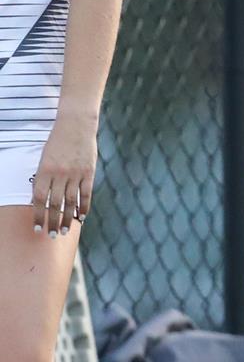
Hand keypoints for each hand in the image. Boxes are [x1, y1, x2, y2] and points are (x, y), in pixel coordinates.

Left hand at [31, 111, 97, 236]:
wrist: (76, 125)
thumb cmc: (57, 143)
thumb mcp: (45, 159)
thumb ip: (43, 179)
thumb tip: (40, 200)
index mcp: (44, 170)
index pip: (39, 199)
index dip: (38, 215)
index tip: (37, 228)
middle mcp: (59, 174)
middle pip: (55, 204)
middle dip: (53, 221)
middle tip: (53, 236)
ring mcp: (75, 174)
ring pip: (70, 202)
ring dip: (68, 218)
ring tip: (67, 231)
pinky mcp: (89, 172)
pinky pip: (86, 194)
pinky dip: (84, 207)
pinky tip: (82, 217)